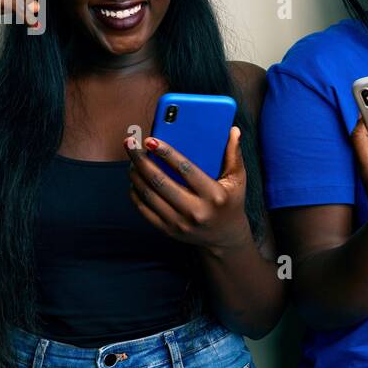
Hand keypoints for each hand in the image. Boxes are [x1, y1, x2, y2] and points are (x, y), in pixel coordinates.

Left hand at [124, 127, 251, 252]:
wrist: (224, 237)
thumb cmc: (230, 202)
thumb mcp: (237, 180)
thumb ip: (234, 155)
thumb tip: (233, 130)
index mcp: (214, 195)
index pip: (186, 170)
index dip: (166, 153)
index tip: (151, 140)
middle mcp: (196, 211)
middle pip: (160, 182)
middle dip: (141, 160)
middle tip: (130, 143)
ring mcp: (180, 223)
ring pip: (149, 195)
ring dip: (135, 175)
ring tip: (131, 160)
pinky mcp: (168, 230)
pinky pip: (144, 210)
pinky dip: (135, 193)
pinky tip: (134, 180)